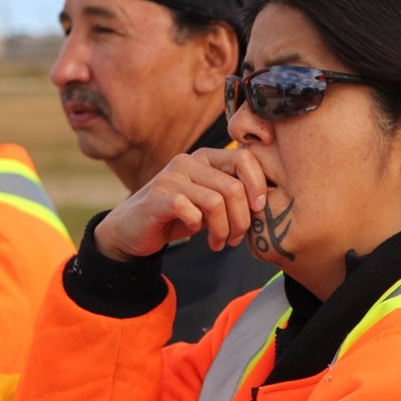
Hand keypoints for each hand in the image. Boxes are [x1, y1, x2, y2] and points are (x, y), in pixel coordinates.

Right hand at [95, 147, 267, 259]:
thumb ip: (233, 194)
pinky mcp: (157, 199)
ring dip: (223, 230)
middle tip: (236, 238)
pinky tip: (195, 233)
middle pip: (233, 187)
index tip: (259, 210)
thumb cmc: (177, 215)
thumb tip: (268, 199)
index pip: (244, 158)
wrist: (132, 229)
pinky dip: (198, 226)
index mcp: (204, 158)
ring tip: (220, 242)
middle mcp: (187, 162)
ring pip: (216, 202)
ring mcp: (170, 179)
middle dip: (242, 220)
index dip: (258, 185)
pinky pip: (190, 210)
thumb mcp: (209, 201)